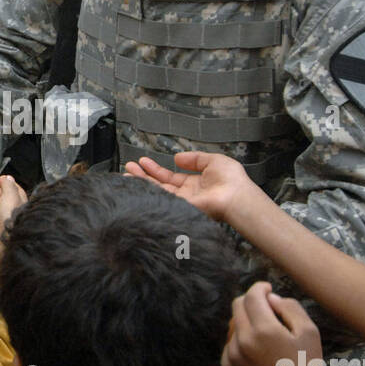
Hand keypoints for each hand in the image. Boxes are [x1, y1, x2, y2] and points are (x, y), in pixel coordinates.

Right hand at [0, 175, 27, 266]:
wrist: (5, 245)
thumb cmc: (10, 221)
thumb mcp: (10, 196)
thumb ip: (8, 186)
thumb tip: (7, 177)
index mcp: (19, 204)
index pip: (14, 191)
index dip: (6, 184)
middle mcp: (11, 214)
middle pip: (2, 199)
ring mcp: (1, 224)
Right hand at [123, 151, 261, 223]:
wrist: (237, 196)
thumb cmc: (231, 179)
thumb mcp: (213, 160)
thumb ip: (195, 159)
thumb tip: (177, 158)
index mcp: (194, 183)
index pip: (170, 177)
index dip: (156, 169)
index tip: (143, 161)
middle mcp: (186, 194)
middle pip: (160, 184)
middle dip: (144, 175)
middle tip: (129, 166)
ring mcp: (182, 202)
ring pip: (158, 191)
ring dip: (142, 181)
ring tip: (127, 173)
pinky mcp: (180, 207)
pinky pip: (162, 199)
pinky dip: (149, 191)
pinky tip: (137, 183)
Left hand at [221, 282, 323, 365]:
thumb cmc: (305, 365)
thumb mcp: (308, 331)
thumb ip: (290, 307)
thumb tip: (270, 298)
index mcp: (264, 330)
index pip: (252, 296)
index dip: (260, 288)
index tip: (267, 289)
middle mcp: (243, 340)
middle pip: (238, 306)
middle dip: (252, 301)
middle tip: (267, 309)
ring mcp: (232, 354)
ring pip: (234, 324)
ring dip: (247, 322)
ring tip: (266, 336)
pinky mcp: (227, 365)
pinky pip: (230, 342)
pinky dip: (241, 340)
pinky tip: (258, 351)